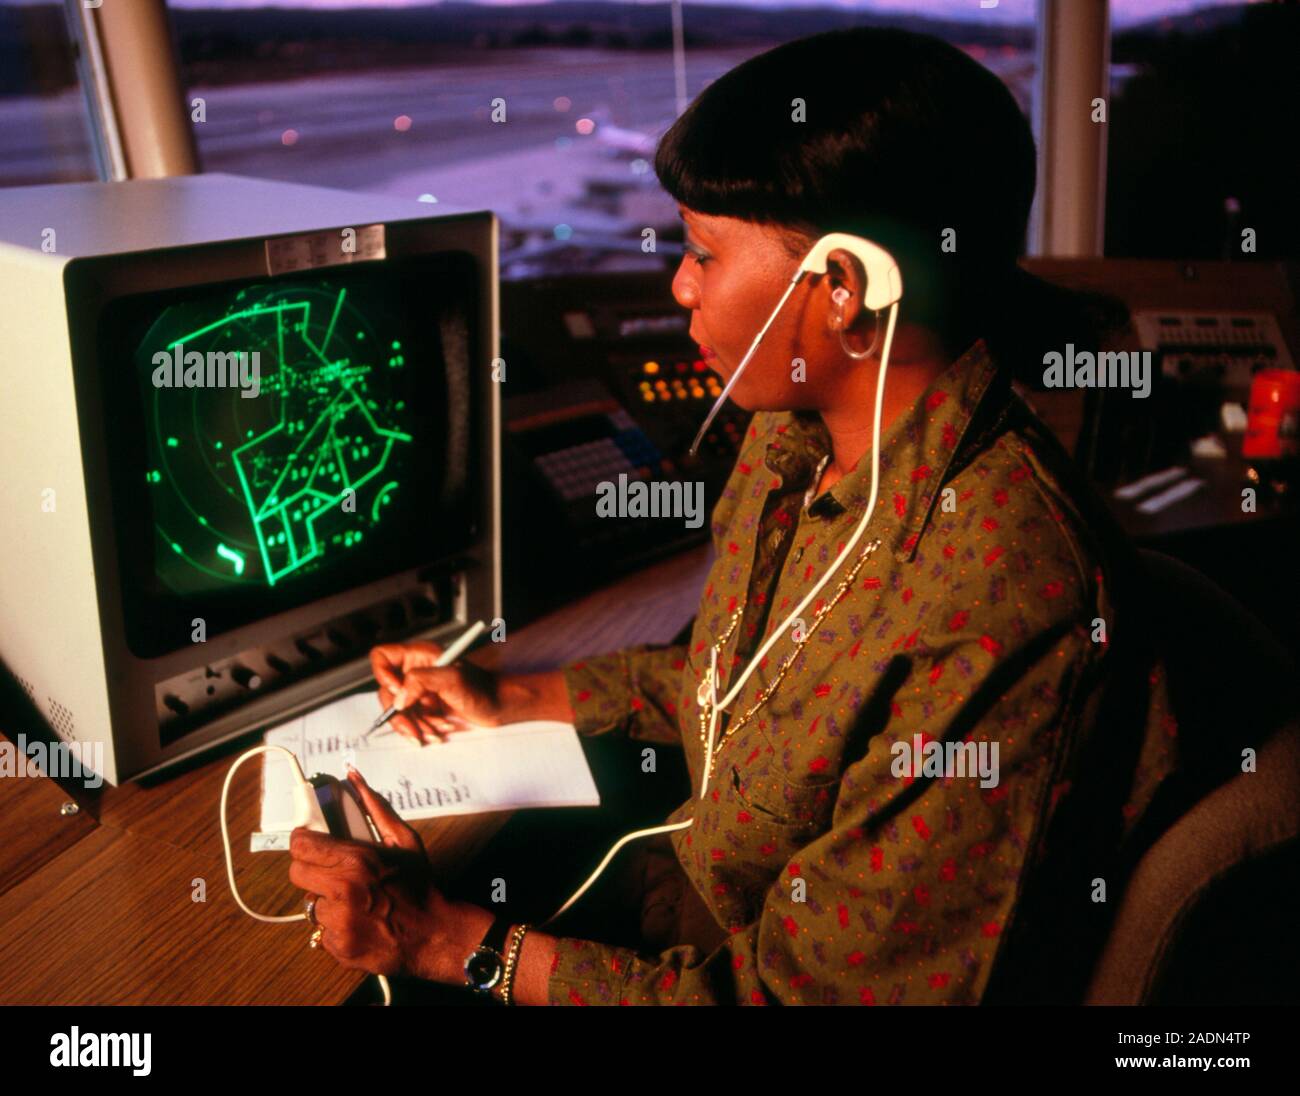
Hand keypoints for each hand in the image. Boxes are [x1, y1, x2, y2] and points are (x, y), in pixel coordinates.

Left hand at [289, 767, 491, 982]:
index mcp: (356, 861)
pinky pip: (321, 929)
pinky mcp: (338, 946)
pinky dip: (336, 925)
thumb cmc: (419, 886)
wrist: (435, 934)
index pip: (301, 845)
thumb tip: (353, 777)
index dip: (304, 840)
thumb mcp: (404, 840)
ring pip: (310, 902)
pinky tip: (358, 920)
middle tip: (333, 870)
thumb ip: (374, 807)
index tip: (310, 840)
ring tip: (354, 899)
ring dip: (327, 899)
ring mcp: (338, 922)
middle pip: (296, 872)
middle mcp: (343, 891)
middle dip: (312, 868)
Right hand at [369, 640, 507, 743]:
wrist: (500, 706)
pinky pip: (411, 720)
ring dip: (414, 726)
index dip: (382, 675)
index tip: (397, 692)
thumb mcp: (451, 679)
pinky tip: (440, 731)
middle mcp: (416, 671)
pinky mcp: (425, 707)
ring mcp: (419, 690)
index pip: (381, 657)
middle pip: (387, 691)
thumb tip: (398, 700)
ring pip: (398, 710)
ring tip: (434, 733)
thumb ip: (419, 683)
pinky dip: (422, 729)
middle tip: (413, 730)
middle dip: (400, 715)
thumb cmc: (482, 688)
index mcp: (418, 655)